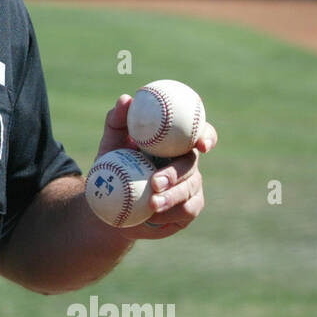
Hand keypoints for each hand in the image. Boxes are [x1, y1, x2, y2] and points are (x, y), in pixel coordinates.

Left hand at [96, 94, 217, 240]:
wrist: (110, 204)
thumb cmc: (113, 167)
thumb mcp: (110, 143)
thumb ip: (117, 120)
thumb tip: (126, 99)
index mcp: (174, 142)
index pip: (199, 133)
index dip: (207, 136)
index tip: (201, 144)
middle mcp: (186, 161)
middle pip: (192, 164)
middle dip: (175, 173)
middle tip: (155, 182)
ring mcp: (190, 185)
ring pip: (189, 189)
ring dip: (171, 197)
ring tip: (152, 205)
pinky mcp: (188, 208)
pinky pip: (186, 210)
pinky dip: (170, 214)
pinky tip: (153, 216)